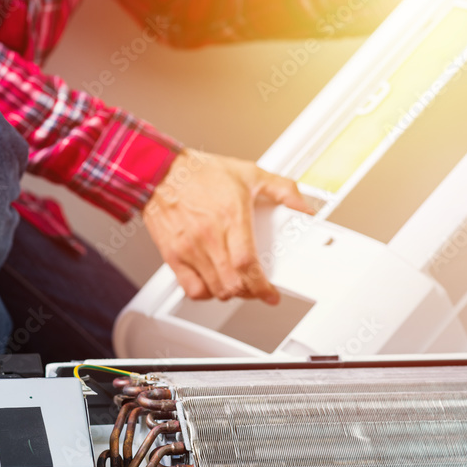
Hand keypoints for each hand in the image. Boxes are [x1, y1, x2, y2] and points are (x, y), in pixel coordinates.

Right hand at [143, 149, 313, 304]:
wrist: (160, 172)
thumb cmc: (200, 174)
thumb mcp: (249, 174)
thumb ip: (283, 190)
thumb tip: (305, 206)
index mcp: (231, 218)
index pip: (247, 265)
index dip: (262, 286)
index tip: (270, 294)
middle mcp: (209, 236)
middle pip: (232, 283)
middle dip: (249, 292)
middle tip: (256, 288)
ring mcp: (190, 248)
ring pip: (214, 289)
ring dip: (230, 293)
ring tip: (237, 284)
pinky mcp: (173, 255)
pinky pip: (191, 288)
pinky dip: (205, 293)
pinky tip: (212, 284)